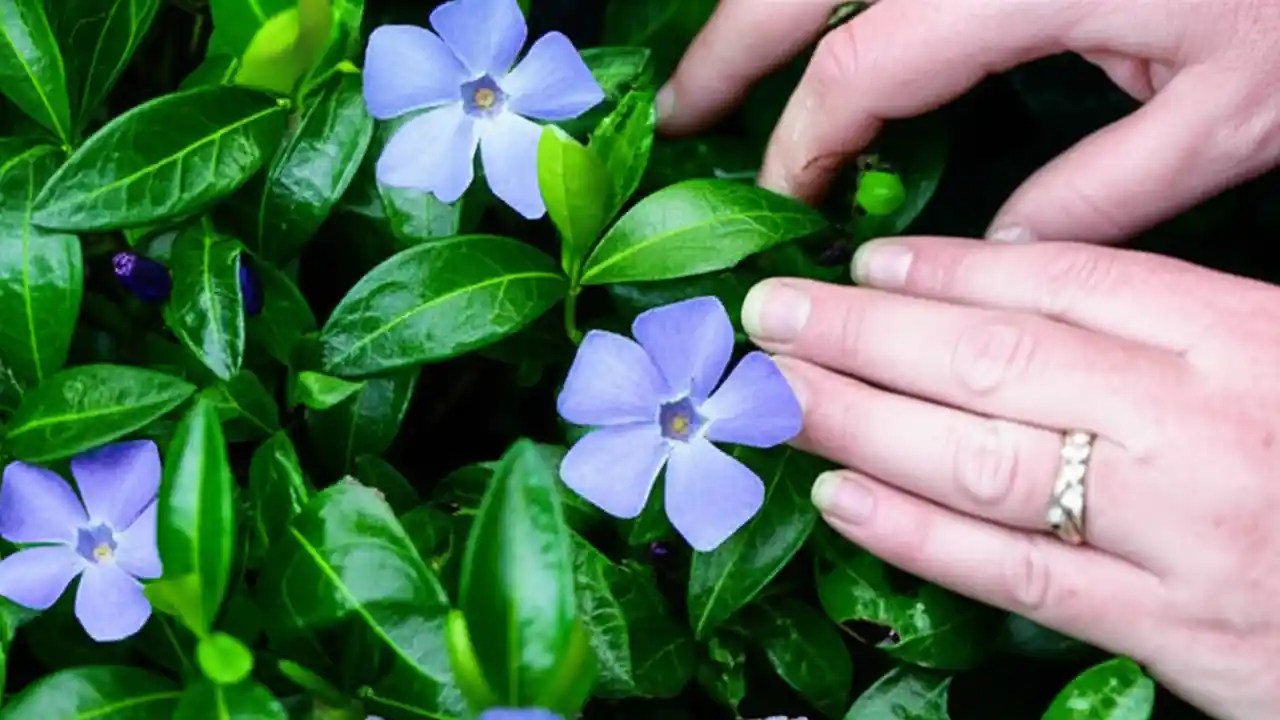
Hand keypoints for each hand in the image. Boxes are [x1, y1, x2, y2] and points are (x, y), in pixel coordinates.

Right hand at [660, 0, 1279, 243]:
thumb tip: (992, 250)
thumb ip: (1099, 193)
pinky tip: (825, 28)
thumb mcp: (1236, 112)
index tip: (781, 201)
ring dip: (766, 7)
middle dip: (723, 49)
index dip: (803, 139)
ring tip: (727, 65)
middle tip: (672, 115)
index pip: (861, 68)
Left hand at [740, 239, 1279, 718]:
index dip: (944, 270)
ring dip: (861, 422)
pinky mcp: (1172, 630)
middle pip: (996, 361)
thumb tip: (1006, 296)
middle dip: (865, 333)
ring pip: (984, 461)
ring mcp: (1180, 530)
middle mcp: (1202, 421)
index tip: (864, 264)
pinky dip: (915, 536)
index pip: (1063, 281)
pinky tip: (840, 501)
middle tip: (774, 314)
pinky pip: (1016, 574)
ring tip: (781, 393)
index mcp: (1243, 333)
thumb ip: (1168, 326)